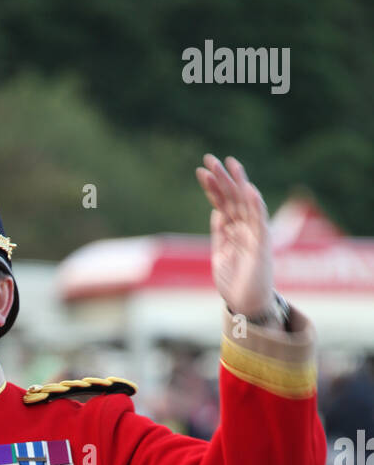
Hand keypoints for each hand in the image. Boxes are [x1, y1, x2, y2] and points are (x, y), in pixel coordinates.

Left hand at [195, 155, 272, 318]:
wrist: (246, 306)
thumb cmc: (235, 283)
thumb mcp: (221, 254)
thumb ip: (220, 233)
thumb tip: (216, 212)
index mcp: (235, 231)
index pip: (223, 203)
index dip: (213, 188)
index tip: (202, 171)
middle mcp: (246, 229)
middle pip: (233, 198)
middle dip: (221, 179)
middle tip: (209, 158)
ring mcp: (255, 235)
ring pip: (245, 204)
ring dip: (237, 184)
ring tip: (228, 164)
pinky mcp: (262, 246)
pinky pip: (260, 223)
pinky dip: (256, 206)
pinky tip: (249, 189)